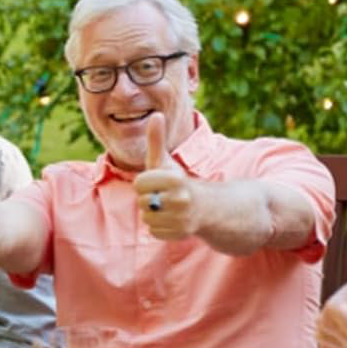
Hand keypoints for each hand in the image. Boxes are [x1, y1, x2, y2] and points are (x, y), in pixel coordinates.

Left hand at [133, 114, 197, 239]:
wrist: (207, 207)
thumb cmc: (178, 181)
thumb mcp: (166, 161)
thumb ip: (156, 140)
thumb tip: (156, 114)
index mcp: (174, 179)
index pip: (139, 184)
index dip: (144, 183)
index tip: (156, 182)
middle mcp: (180, 199)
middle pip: (142, 202)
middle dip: (148, 198)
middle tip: (163, 196)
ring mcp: (182, 218)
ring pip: (147, 219)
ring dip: (153, 214)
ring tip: (167, 207)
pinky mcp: (180, 233)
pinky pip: (154, 231)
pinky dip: (159, 227)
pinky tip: (171, 219)